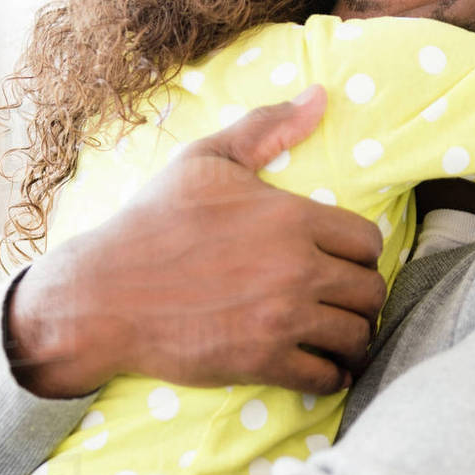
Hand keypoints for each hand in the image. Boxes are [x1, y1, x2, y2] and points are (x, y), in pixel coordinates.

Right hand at [7, 86, 386, 397]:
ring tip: (337, 338)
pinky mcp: (263, 362)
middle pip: (371, 292)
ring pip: (357, 337)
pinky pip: (327, 378)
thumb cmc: (154, 222)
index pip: (368, 243)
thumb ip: (267, 129)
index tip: (342, 262)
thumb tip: (321, 96)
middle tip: (341, 303)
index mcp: (292, 218)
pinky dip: (331, 376)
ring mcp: (282, 319)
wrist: (103, 294)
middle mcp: (297, 269)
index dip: (359, 254)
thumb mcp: (206, 160)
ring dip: (352, 340)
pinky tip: (320, 367)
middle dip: (360, 298)